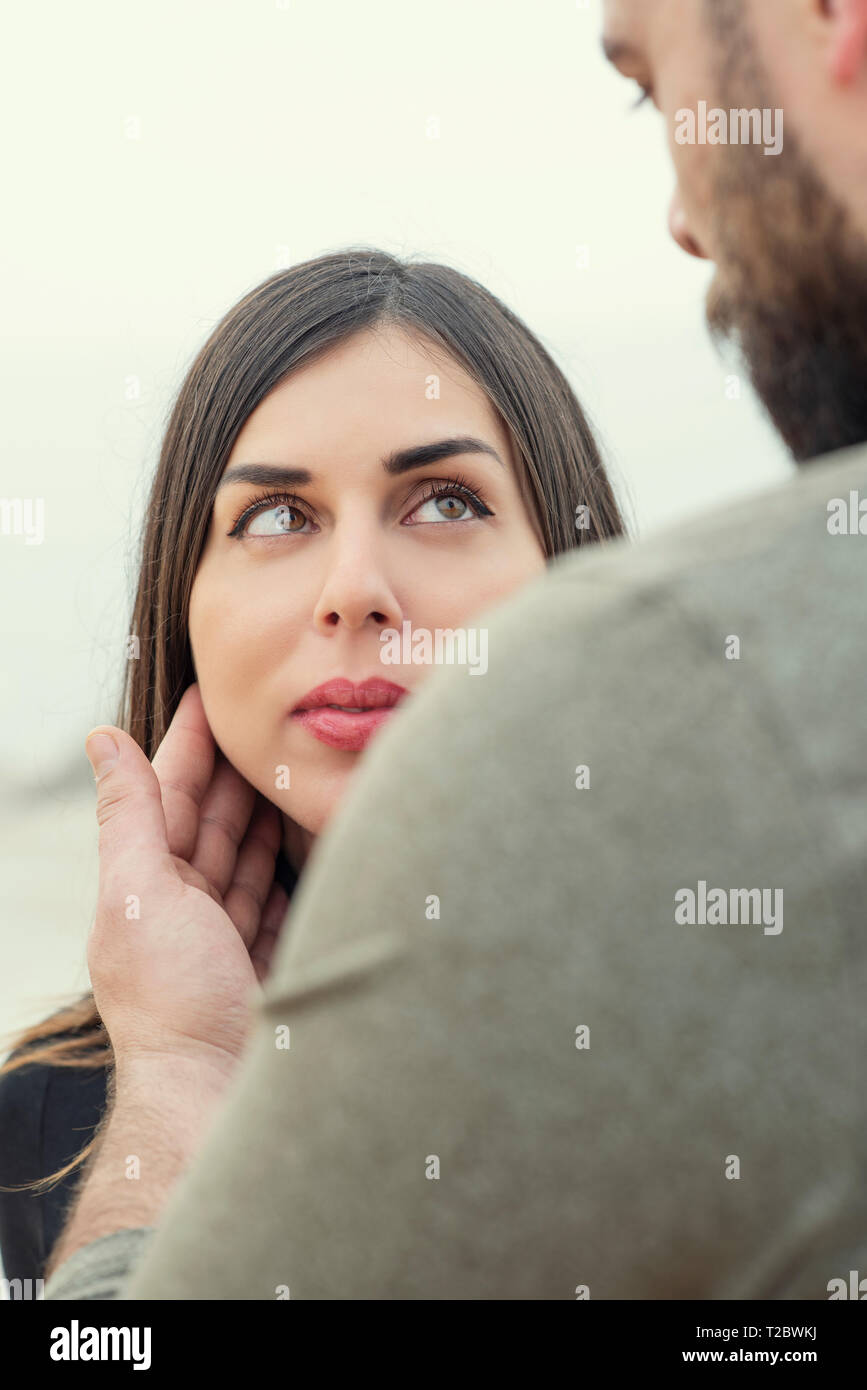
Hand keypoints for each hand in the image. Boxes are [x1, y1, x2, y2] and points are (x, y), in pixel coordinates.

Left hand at [84, 683, 289, 1070]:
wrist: (215, 1096)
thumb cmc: (174, 998)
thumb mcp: (139, 892)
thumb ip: (129, 814)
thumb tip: (103, 738)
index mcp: (146, 886)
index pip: (170, 794)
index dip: (190, 743)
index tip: (213, 694)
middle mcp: (183, 909)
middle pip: (214, 822)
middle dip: (236, 770)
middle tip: (270, 720)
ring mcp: (226, 939)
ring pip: (249, 858)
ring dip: (267, 813)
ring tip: (293, 766)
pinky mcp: (265, 965)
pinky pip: (280, 900)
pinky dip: (292, 867)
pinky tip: (307, 840)